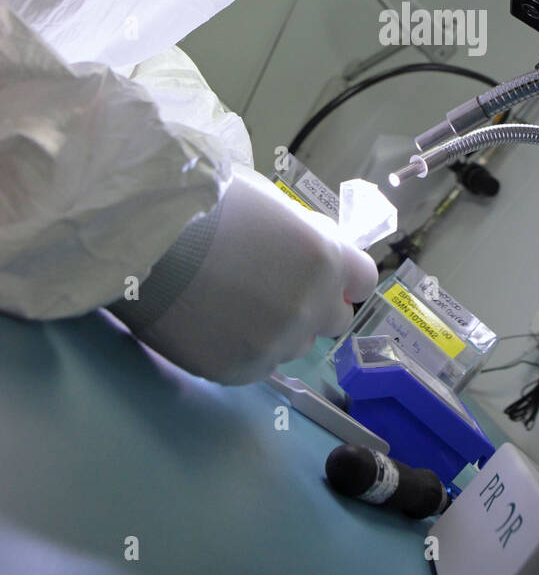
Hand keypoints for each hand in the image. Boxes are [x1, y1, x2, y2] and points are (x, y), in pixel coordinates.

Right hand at [127, 167, 376, 384]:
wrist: (139, 237)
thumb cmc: (203, 204)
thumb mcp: (272, 205)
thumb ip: (306, 236)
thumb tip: (320, 254)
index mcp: (324, 259)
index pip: (363, 280)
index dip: (343, 274)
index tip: (322, 272)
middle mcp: (308, 307)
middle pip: (334, 320)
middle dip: (314, 304)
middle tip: (273, 287)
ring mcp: (273, 344)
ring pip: (294, 345)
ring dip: (277, 329)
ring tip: (233, 303)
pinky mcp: (236, 371)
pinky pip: (256, 365)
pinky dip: (243, 348)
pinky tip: (214, 322)